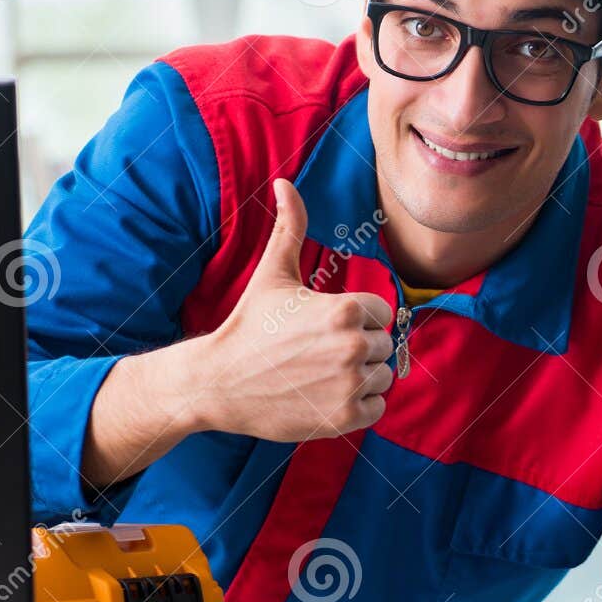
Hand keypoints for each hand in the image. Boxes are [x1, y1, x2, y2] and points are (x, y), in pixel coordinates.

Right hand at [192, 179, 395, 440]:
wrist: (218, 382)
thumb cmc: (249, 325)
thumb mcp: (273, 273)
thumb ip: (290, 226)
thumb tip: (284, 183)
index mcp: (347, 309)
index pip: (382, 313)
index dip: (358, 319)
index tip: (326, 327)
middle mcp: (354, 346)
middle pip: (383, 346)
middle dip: (358, 348)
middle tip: (318, 353)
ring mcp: (350, 384)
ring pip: (383, 377)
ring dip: (361, 377)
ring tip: (322, 374)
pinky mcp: (344, 418)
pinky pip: (378, 408)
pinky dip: (360, 405)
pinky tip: (328, 394)